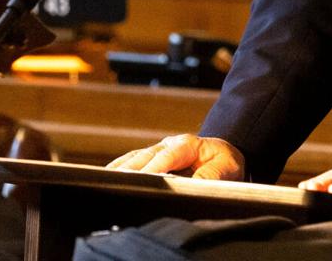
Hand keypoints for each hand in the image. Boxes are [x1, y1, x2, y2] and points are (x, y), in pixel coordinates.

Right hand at [106, 134, 244, 180]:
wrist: (224, 157)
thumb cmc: (225, 163)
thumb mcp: (226, 170)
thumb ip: (210, 177)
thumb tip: (193, 187)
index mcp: (186, 144)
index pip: (166, 157)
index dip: (153, 169)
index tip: (141, 181)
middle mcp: (168, 145)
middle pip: (144, 157)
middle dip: (129, 171)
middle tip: (116, 186)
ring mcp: (157, 151)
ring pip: (134, 158)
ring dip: (119, 170)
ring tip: (105, 183)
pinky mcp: (151, 159)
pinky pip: (130, 162)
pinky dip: (118, 170)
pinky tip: (106, 179)